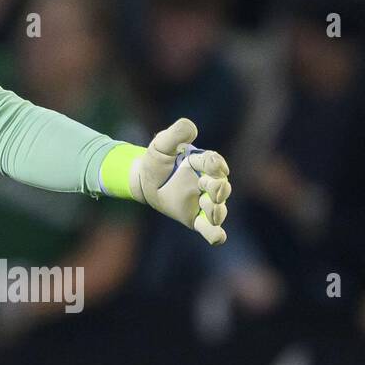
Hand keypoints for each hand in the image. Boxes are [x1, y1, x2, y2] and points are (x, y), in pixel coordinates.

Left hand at [130, 119, 230, 244]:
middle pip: (221, 187)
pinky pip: (208, 228)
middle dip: (218, 188)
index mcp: (203, 163)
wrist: (144, 179)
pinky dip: (215, 234)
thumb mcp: (162, 144)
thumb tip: (190, 126)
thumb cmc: (156, 160)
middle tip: (210, 188)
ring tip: (211, 210)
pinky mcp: (195, 218)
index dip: (215, 164)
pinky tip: (218, 238)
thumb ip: (175, 134)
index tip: (213, 165)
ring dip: (217, 210)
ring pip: (217, 209)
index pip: (214, 163)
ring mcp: (203, 201)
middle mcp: (208, 183)